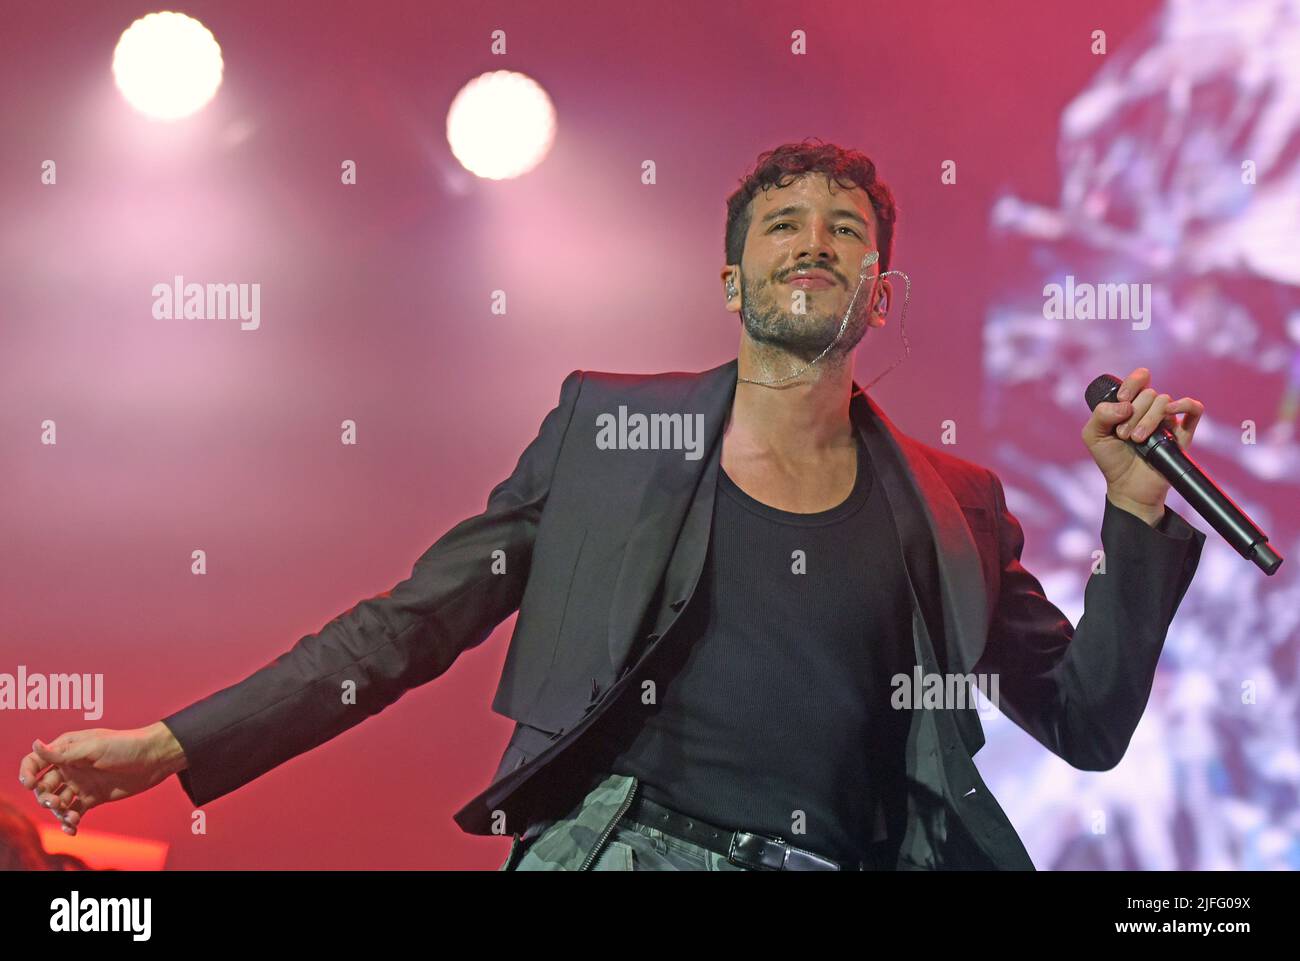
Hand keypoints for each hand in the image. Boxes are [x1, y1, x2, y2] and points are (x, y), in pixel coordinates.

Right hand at [17, 723, 186, 836]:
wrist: (154, 759)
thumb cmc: (125, 745)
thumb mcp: (94, 747)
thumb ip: (64, 753)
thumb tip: (35, 745)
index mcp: (67, 749)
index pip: (36, 761)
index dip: (27, 772)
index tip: (30, 783)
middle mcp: (70, 767)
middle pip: (44, 786)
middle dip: (44, 796)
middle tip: (55, 802)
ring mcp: (80, 783)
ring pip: (57, 802)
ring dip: (57, 811)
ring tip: (70, 815)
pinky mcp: (92, 798)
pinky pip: (74, 812)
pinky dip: (70, 822)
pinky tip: (73, 829)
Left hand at [1081, 367, 1204, 520]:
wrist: (1128, 487)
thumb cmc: (1111, 460)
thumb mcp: (1093, 435)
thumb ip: (1100, 414)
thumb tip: (1126, 405)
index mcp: (1131, 404)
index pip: (1139, 379)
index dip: (1132, 384)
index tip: (1123, 400)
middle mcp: (1150, 409)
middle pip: (1150, 393)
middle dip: (1134, 414)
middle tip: (1124, 435)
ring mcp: (1167, 421)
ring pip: (1165, 402)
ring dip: (1148, 420)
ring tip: (1137, 440)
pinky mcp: (1182, 434)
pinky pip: (1194, 409)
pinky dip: (1185, 404)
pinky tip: (1170, 413)